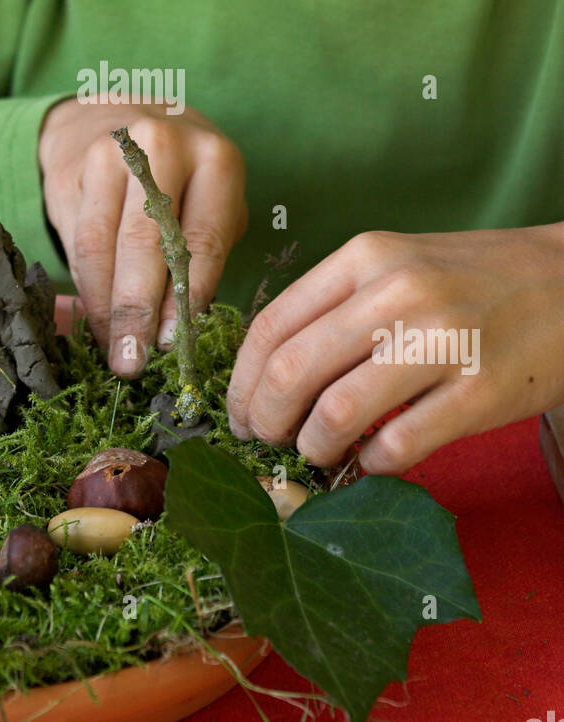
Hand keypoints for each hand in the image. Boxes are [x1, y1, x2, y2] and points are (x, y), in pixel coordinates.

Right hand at [38, 99, 247, 376]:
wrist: (124, 117)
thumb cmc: (185, 180)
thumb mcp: (212, 206)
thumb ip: (202, 259)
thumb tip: (176, 332)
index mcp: (216, 159)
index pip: (200, 239)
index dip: (185, 298)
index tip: (173, 344)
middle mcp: (164, 147)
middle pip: (145, 242)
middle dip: (138, 310)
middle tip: (133, 362)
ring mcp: (113, 153)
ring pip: (103, 244)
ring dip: (106, 307)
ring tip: (114, 352)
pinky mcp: (75, 167)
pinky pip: (78, 239)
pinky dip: (87, 286)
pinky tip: (97, 317)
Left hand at [227, 224, 563, 473]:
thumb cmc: (474, 280)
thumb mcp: (399, 265)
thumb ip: (338, 307)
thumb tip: (271, 376)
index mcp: (366, 258)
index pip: (272, 326)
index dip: (242, 382)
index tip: (239, 414)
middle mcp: (398, 293)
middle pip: (292, 372)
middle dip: (265, 421)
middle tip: (269, 442)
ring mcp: (443, 341)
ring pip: (337, 412)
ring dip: (314, 447)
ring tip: (318, 454)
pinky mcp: (481, 392)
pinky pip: (399, 445)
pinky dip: (371, 464)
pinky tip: (373, 460)